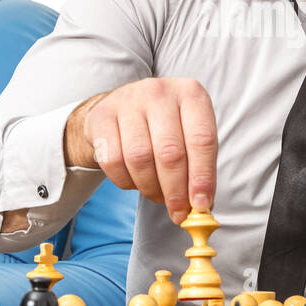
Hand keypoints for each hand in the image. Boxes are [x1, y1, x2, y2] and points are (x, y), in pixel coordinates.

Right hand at [65, 77, 217, 225]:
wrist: (121, 107)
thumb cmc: (165, 127)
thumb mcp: (189, 136)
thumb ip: (200, 168)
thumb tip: (202, 207)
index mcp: (191, 94)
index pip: (202, 140)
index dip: (202, 177)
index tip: (201, 205)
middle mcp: (160, 92)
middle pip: (170, 153)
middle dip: (176, 191)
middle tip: (178, 213)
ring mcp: (128, 101)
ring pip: (140, 159)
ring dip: (151, 188)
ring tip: (157, 195)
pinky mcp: (102, 116)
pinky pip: (113, 161)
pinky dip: (126, 182)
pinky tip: (135, 181)